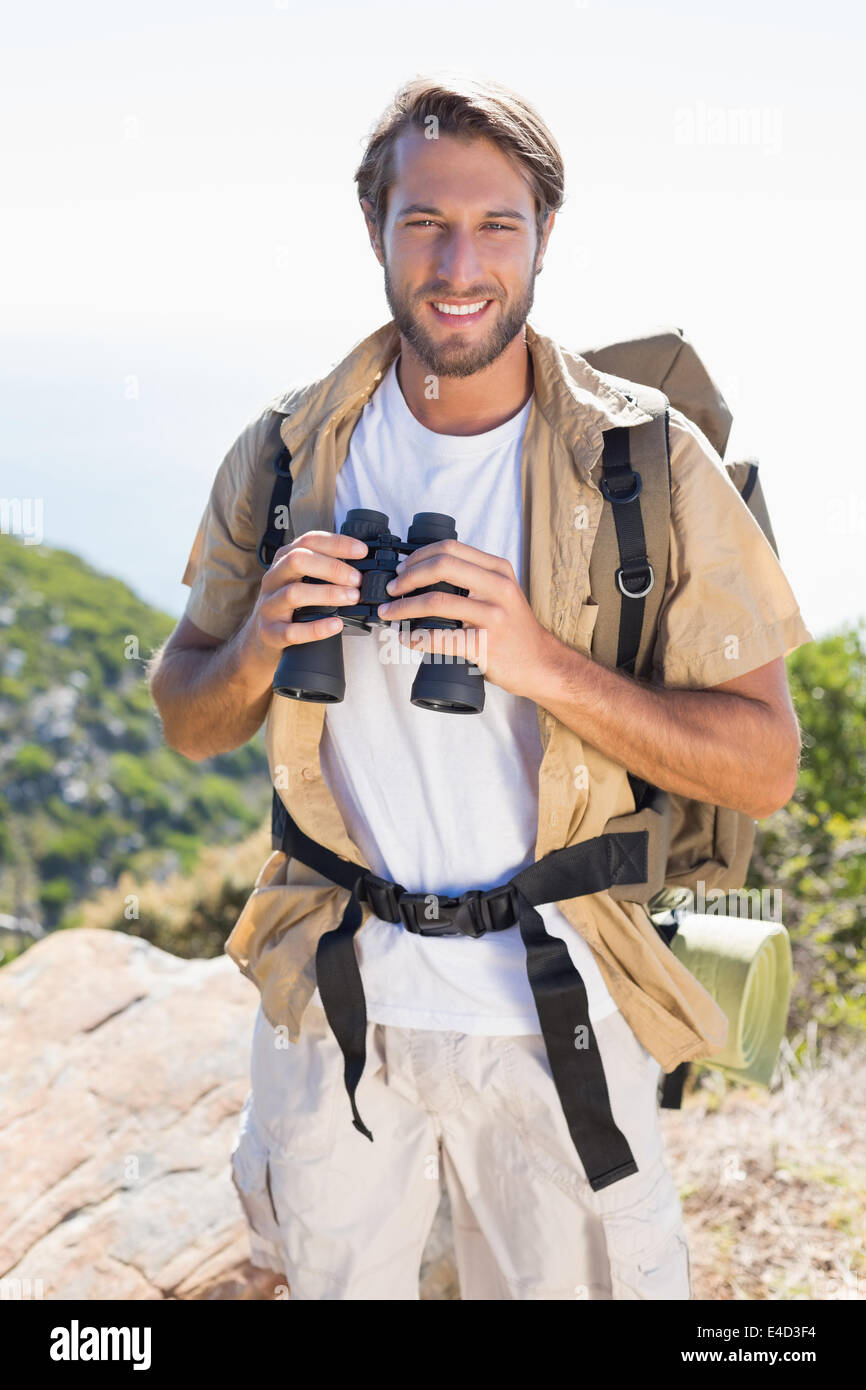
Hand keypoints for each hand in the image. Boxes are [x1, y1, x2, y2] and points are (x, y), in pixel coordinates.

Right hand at [243, 530, 366, 665]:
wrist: (262, 639)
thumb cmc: (290, 606)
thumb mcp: (301, 580)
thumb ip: (323, 570)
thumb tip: (362, 566)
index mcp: (283, 561)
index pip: (308, 541)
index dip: (336, 543)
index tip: (361, 551)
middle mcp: (273, 579)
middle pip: (298, 561)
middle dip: (332, 567)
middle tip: (357, 579)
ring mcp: (269, 606)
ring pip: (294, 593)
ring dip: (327, 594)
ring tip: (352, 598)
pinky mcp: (270, 633)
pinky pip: (293, 631)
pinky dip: (317, 628)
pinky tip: (336, 625)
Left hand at [376, 537, 553, 699]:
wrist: (540, 663)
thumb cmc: (514, 629)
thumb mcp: (501, 591)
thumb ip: (474, 577)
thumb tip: (426, 571)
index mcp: (497, 569)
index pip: (450, 548)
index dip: (418, 556)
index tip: (402, 569)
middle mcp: (497, 587)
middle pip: (441, 566)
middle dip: (407, 577)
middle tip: (392, 589)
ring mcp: (492, 616)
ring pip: (436, 601)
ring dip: (403, 607)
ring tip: (389, 613)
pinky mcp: (485, 644)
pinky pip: (440, 638)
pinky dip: (416, 638)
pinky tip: (406, 639)